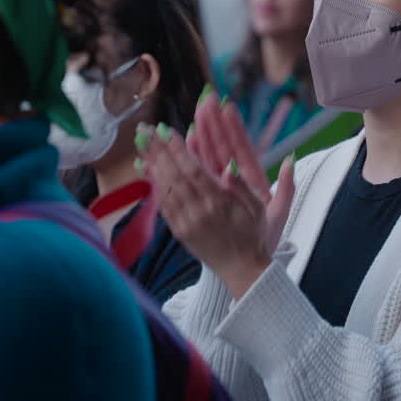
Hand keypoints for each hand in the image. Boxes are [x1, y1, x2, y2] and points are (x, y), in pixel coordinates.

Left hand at [140, 95, 295, 299]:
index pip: (193, 170)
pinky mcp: (180, 232)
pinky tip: (148, 171)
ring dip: (152, 165)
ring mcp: (187, 223)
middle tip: (145, 130)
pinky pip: (163, 206)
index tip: (166, 131)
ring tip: (141, 145)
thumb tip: (230, 167)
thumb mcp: (259, 209)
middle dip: (158, 151)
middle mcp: (199, 212)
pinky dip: (154, 186)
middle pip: (173, 176)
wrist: (243, 270)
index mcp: (219, 203)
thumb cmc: (253, 235)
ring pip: (165, 189)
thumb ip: (243, 186)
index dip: (178, 149)